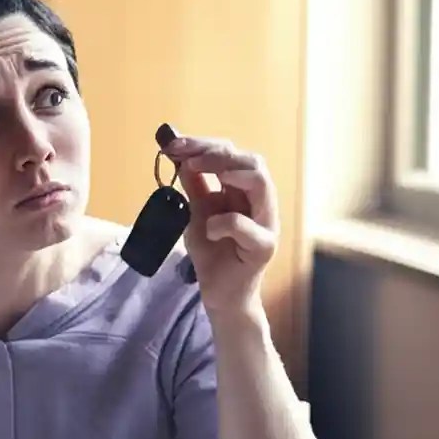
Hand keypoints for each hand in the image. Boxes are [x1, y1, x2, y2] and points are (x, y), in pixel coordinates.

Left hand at [163, 136, 277, 317]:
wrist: (220, 294)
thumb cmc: (213, 253)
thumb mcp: (195, 213)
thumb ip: (193, 186)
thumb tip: (178, 155)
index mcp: (245, 191)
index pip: (232, 154)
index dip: (203, 145)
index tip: (172, 144)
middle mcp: (260, 202)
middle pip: (251, 161)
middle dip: (215, 152)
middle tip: (183, 155)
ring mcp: (266, 224)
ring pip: (260, 183)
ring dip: (229, 171)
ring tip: (198, 171)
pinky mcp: (263, 248)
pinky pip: (248, 227)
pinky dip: (224, 223)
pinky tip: (209, 230)